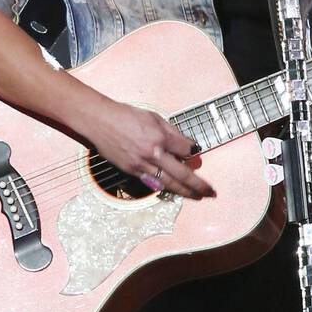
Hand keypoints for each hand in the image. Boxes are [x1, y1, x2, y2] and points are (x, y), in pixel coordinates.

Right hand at [83, 101, 216, 199]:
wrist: (101, 122)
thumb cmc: (127, 115)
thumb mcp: (154, 117)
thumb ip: (172, 132)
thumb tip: (187, 145)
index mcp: (161, 137)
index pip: (186, 150)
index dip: (193, 153)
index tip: (196, 153)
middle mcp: (154, 153)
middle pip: (182, 174)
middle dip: (198, 185)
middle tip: (210, 192)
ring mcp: (142, 165)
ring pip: (169, 183)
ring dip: (185, 192)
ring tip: (197, 197)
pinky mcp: (131, 171)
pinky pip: (152, 183)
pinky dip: (166, 188)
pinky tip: (175, 192)